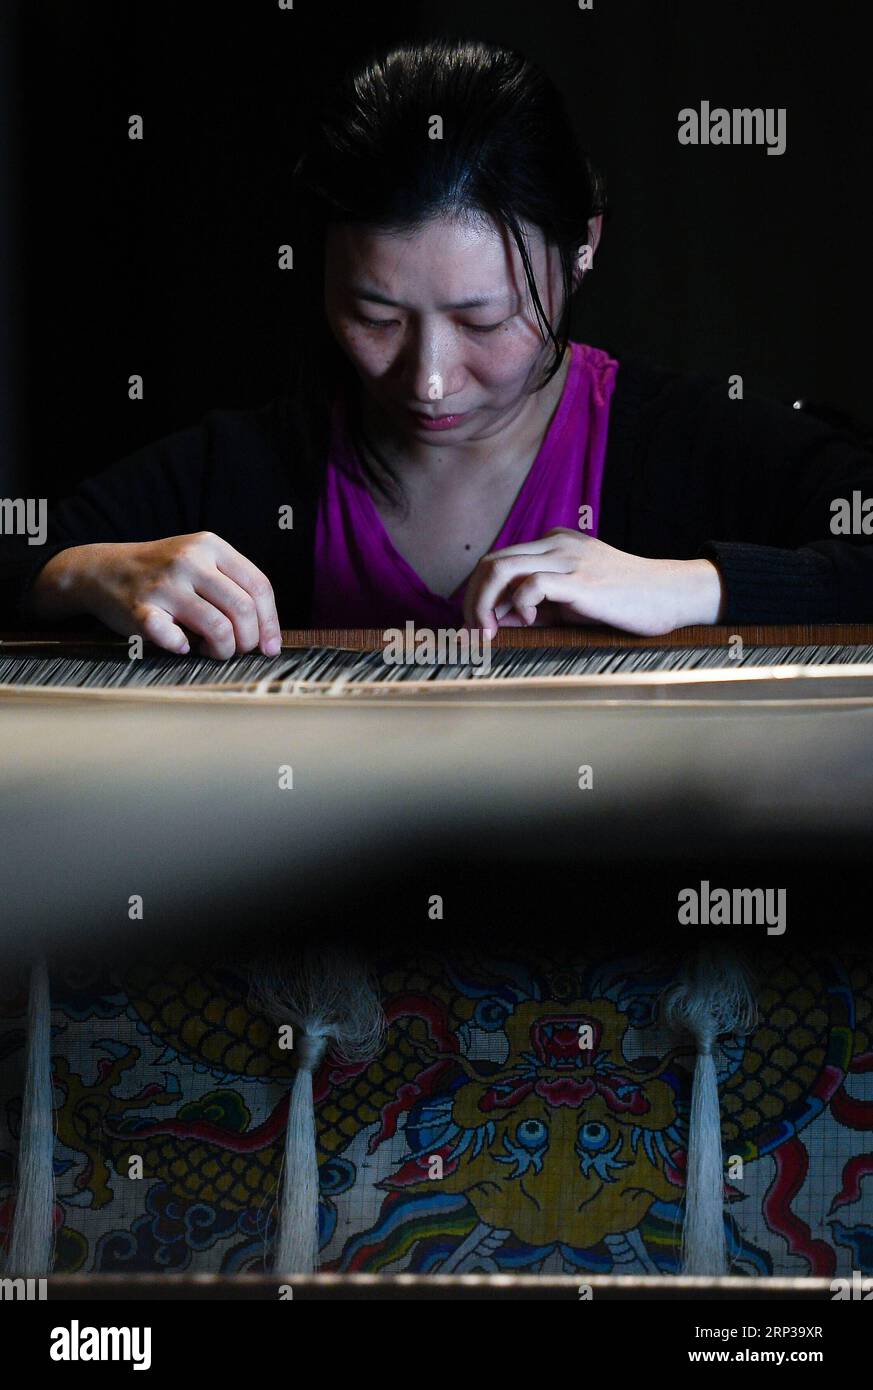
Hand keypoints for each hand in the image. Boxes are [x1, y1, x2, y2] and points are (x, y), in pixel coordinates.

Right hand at [30, 533, 282, 657]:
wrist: (102, 570)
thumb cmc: (163, 573)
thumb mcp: (200, 560)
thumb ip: (233, 586)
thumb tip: (269, 634)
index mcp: (211, 546)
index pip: (259, 586)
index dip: (271, 622)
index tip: (271, 647)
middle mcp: (189, 560)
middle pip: (243, 609)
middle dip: (248, 640)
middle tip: (238, 650)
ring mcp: (164, 584)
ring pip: (218, 627)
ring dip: (223, 650)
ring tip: (214, 651)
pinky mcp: (140, 609)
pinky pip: (175, 639)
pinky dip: (184, 649)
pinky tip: (182, 645)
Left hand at [462, 528, 724, 636]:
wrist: (670, 594)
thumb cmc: (624, 601)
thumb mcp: (571, 600)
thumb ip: (534, 604)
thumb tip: (494, 620)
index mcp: (553, 543)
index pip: (497, 561)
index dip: (477, 594)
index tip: (474, 625)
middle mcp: (556, 543)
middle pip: (491, 562)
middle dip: (472, 600)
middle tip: (473, 633)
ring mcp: (568, 558)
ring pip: (502, 569)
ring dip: (484, 604)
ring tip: (488, 632)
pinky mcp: (581, 579)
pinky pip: (531, 584)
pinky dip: (519, 605)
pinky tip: (528, 622)